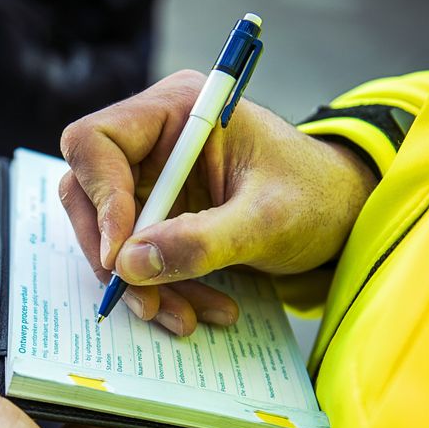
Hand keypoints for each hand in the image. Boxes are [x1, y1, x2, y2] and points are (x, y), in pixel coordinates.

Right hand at [59, 70, 376, 335]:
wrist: (340, 215)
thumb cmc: (316, 197)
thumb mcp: (267, 220)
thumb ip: (201, 240)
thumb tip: (128, 264)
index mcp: (178, 109)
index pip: (96, 143)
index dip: (99, 199)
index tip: (119, 256)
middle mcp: (153, 138)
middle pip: (88, 192)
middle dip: (115, 255)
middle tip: (143, 300)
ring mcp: (151, 177)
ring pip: (108, 233)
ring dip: (140, 283)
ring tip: (186, 317)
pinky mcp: (158, 213)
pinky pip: (134, 256)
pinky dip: (157, 288)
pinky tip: (194, 310)